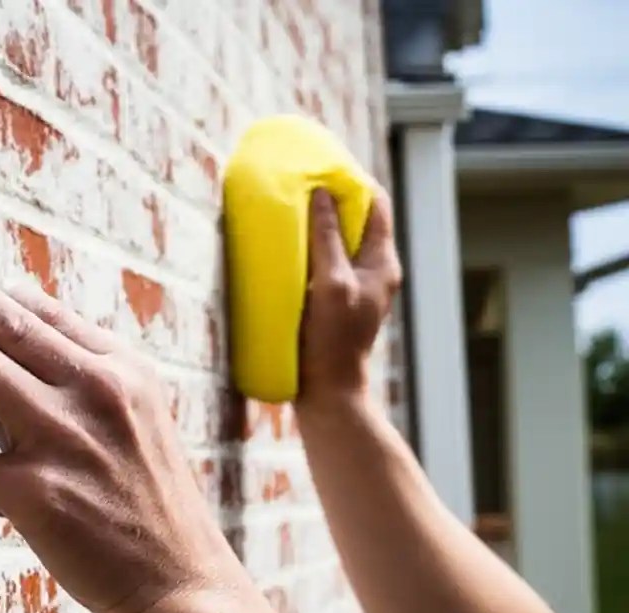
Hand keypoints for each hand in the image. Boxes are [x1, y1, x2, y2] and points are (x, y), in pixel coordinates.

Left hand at [0, 246, 240, 612]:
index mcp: (122, 369)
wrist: (181, 582)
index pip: (38, 306)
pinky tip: (16, 504)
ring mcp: (66, 436)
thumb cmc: (147, 498)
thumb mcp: (139, 414)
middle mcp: (97, 389)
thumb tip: (13, 313)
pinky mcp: (38, 490)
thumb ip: (84, 368)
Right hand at [298, 187, 401, 410]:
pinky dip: (309, 246)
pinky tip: (287, 245)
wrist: (328, 392)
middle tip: (301, 181)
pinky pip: (325, 261)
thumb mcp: (330, 283)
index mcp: (381, 263)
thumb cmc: (332, 339)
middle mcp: (373, 271)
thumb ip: (326, 239)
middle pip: (357, 219)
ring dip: (318, 222)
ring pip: (339, 240)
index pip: (376, 204)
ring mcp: (354, 286)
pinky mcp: (335, 301)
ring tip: (290, 208)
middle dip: (332, 198)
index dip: (353, 181)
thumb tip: (322, 194)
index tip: (324, 164)